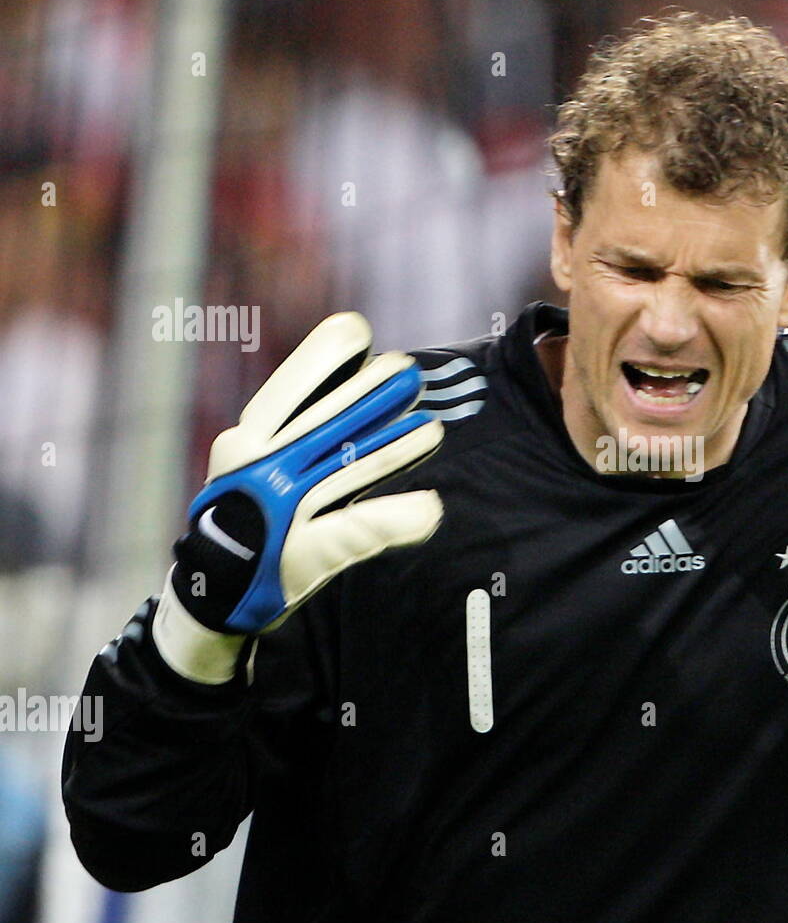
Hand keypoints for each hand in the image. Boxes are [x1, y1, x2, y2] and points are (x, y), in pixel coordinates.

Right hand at [153, 312, 443, 681]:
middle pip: (319, 426)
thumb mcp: (266, 465)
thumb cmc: (250, 516)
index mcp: (247, 444)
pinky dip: (397, 516)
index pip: (285, 392)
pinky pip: (359, 529)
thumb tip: (359, 375)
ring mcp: (278, 512)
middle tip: (408, 370)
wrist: (219, 591)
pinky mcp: (304, 554)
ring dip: (394, 450)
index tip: (356, 331)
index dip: (319, 360)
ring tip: (433, 430)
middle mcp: (256, 472)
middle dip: (367, 396)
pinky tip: (430, 506)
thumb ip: (308, 429)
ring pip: (346, 471)